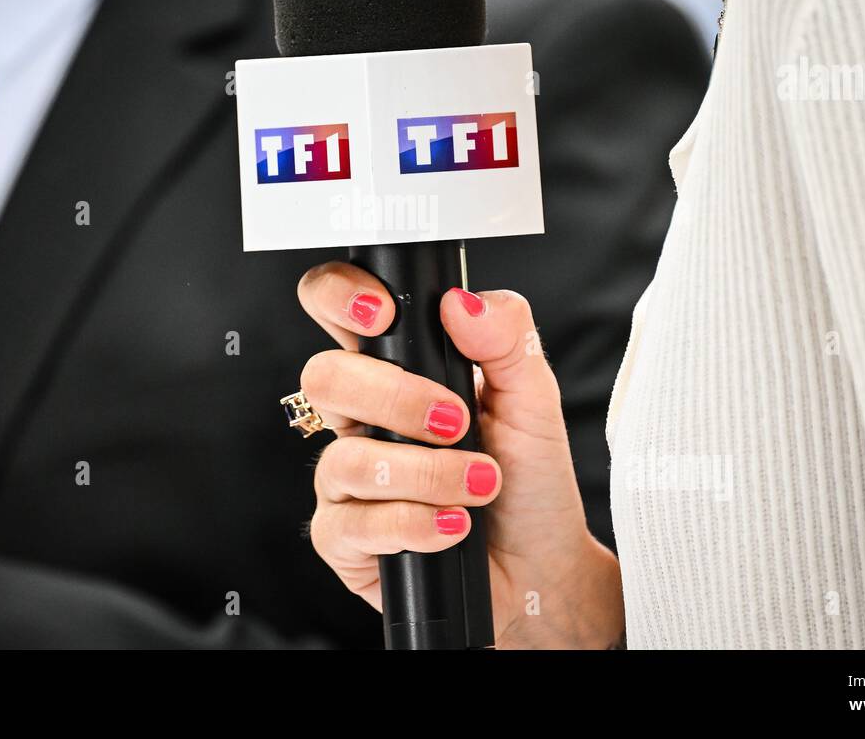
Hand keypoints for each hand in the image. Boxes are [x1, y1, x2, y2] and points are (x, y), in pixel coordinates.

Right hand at [298, 262, 623, 648]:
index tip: (382, 313)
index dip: (338, 295)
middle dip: (394, 397)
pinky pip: (351, 525)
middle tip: (456, 421)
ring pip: (343, 459)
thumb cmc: (529, 482)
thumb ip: (506, 339)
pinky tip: (453, 525)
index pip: (336, 307)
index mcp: (396, 368)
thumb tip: (462, 301)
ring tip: (478, 483)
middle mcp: (360, 418)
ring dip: (424, 473)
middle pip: (323, 377)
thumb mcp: (534, 401)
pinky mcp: (344, 540)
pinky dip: (413, 523)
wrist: (541, 569)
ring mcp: (346, 480)